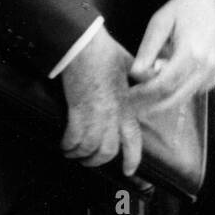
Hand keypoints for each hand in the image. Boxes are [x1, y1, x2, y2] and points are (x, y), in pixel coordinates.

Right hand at [60, 30, 142, 175]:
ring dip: (81, 155)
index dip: (132, 158)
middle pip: (109, 150)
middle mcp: (113, 114)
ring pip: (90, 147)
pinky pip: (74, 137)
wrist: (84, 43)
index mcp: (126, 105)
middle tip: (90, 161)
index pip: (134, 139)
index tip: (128, 170)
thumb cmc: (104, 50)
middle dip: (98, 161)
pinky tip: (64, 145)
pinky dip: (68, 145)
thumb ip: (139, 76)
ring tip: (74, 154)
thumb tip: (149, 78)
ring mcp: (95, 113)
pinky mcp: (77, 108)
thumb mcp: (129, 64)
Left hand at [129, 0, 214, 110]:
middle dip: (153, 105)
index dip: (145, 94)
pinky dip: (181, 90)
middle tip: (134, 106)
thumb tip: (135, 74)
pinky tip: (169, 79)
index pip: (165, 84)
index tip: (130, 96)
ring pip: (187, 96)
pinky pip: (197, 90)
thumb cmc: (184, 10)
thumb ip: (147, 50)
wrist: (213, 1)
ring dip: (166, 99)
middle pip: (176, 97)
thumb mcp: (159, 23)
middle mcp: (208, 65)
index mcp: (192, 51)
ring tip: (148, 91)